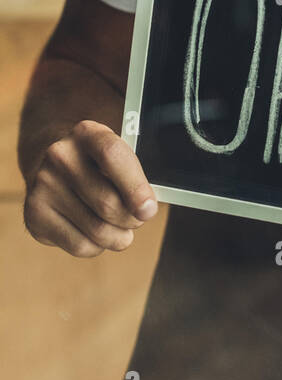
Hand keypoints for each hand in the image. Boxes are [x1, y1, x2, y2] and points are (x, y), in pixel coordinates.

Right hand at [23, 119, 157, 257]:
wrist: (54, 170)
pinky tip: (95, 233)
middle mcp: (60, 155)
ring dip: (119, 237)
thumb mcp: (118, 157)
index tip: (149, 209)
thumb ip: (136, 177)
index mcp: (87, 133)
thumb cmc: (99, 167)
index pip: (112, 155)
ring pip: (97, 230)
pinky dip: (98, 246)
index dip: (134, 186)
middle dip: (132, 219)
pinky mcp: (34, 214)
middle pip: (107, 203)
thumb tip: (146, 210)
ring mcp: (43, 185)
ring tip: (120, 229)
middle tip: (137, 219)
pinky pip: (80, 246)